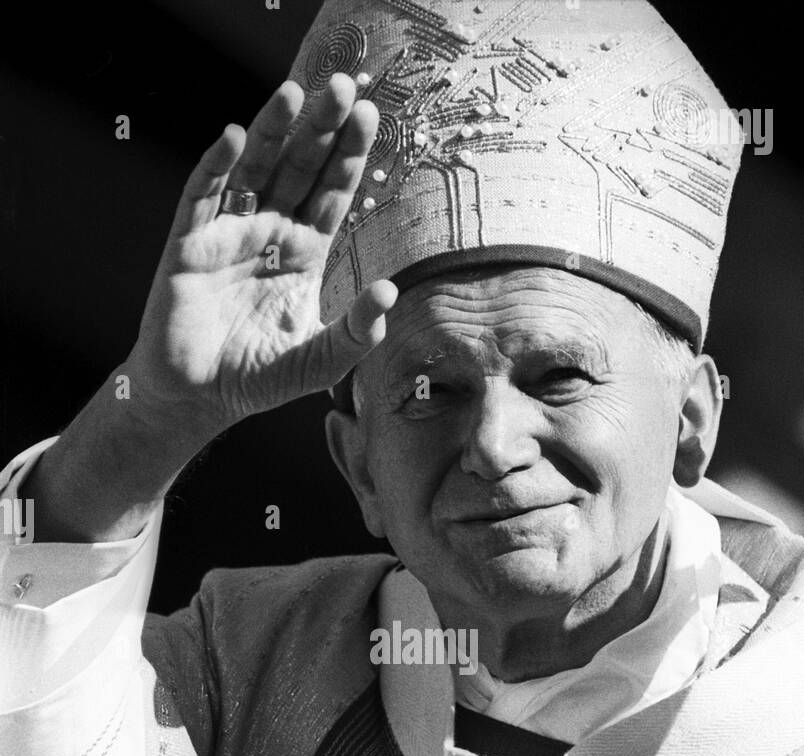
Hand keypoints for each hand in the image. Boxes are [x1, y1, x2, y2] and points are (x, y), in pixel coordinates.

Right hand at [125, 73, 396, 433]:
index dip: (348, 155)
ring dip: (272, 130)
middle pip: (298, 167)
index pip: (331, 192)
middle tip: (340, 85)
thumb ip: (357, 332)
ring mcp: (228, 233)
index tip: (368, 115)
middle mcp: (268, 231)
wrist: (199, 397)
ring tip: (293, 93)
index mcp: (303, 251)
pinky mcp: (189, 245)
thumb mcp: (320, 361)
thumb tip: (389, 293)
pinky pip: (202, 196)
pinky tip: (233, 138)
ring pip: (253, 169)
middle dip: (319, 128)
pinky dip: (214, 166)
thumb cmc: (259, 377)